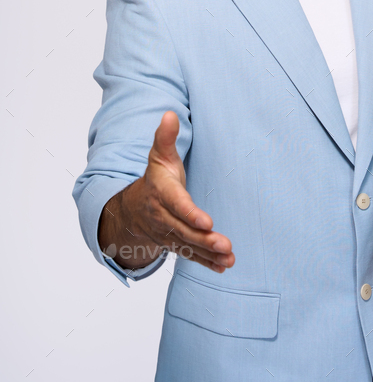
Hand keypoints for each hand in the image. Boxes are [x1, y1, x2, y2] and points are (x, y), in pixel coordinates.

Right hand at [99, 111, 234, 272]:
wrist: (135, 209)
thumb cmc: (156, 177)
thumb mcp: (158, 155)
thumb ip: (165, 137)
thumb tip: (170, 114)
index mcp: (161, 192)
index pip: (176, 204)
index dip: (190, 214)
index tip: (207, 222)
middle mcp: (163, 216)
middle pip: (184, 230)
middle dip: (204, 239)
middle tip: (225, 245)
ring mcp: (168, 234)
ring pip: (188, 246)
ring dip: (208, 254)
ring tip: (229, 258)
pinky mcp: (176, 244)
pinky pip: (190, 256)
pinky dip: (206, 263)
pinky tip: (223, 266)